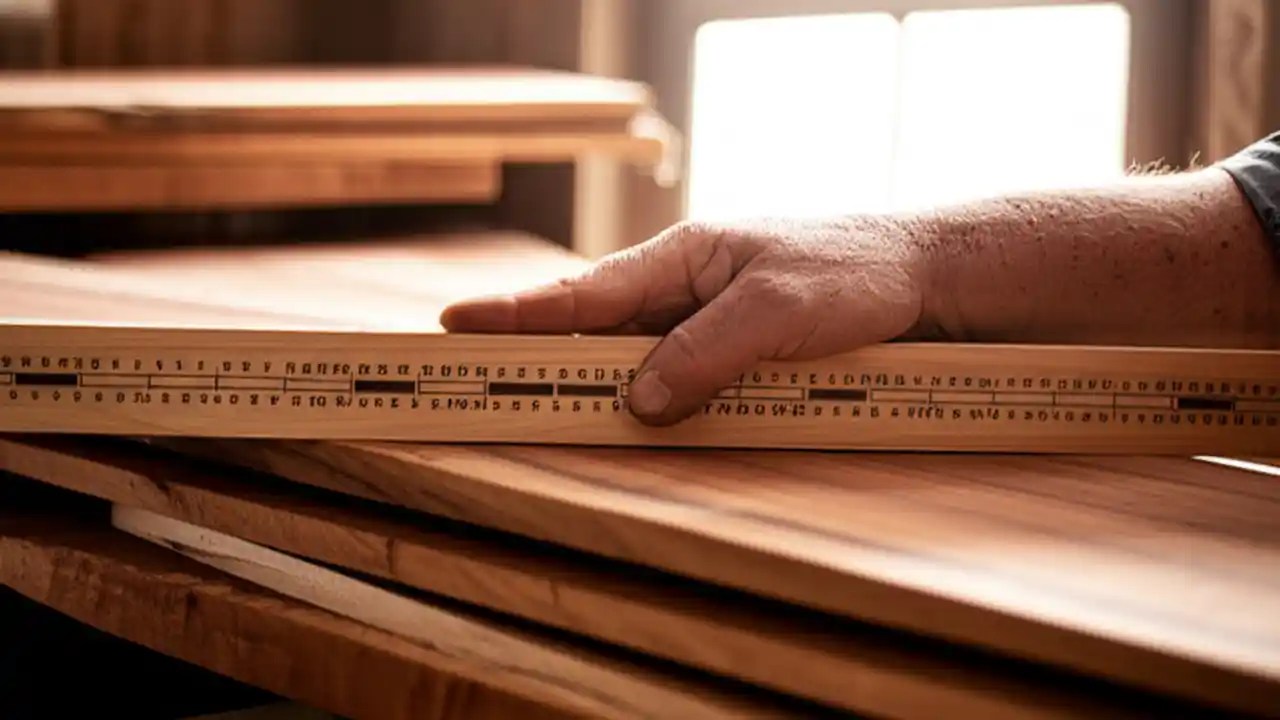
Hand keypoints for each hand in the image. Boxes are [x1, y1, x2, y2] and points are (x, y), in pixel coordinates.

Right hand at [439, 216, 938, 424]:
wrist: (931, 278)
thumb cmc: (857, 270)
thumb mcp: (776, 310)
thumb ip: (704, 354)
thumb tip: (640, 404)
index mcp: (684, 257)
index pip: (585, 291)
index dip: (517, 311)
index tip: (455, 322)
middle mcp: (689, 290)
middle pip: (600, 332)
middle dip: (544, 359)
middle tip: (484, 388)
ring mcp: (713, 323)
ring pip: (641, 364)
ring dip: (607, 392)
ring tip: (551, 417)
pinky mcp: (742, 354)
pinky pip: (686, 383)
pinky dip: (665, 406)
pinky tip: (649, 426)